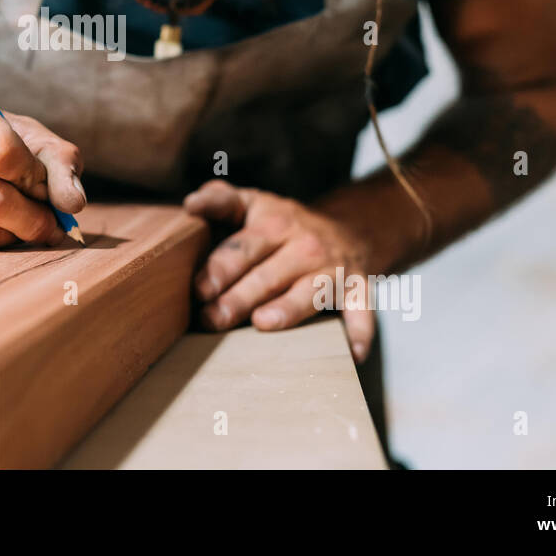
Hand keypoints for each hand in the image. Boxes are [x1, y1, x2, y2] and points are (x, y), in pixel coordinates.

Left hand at [183, 179, 376, 361]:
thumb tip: (192, 204)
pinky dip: (360, 332)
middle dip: (238, 297)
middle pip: (267, 273)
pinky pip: (362, 311)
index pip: (242, 244)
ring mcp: (332, 267)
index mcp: (272, 222)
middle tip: (211, 319)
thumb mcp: (254, 204)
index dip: (221, 264)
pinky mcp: (358, 289)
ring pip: (308, 291)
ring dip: (287, 308)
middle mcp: (303, 243)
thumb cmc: (285, 225)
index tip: (199, 288)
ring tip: (262, 322)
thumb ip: (221, 202)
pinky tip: (353, 354)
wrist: (350, 230)